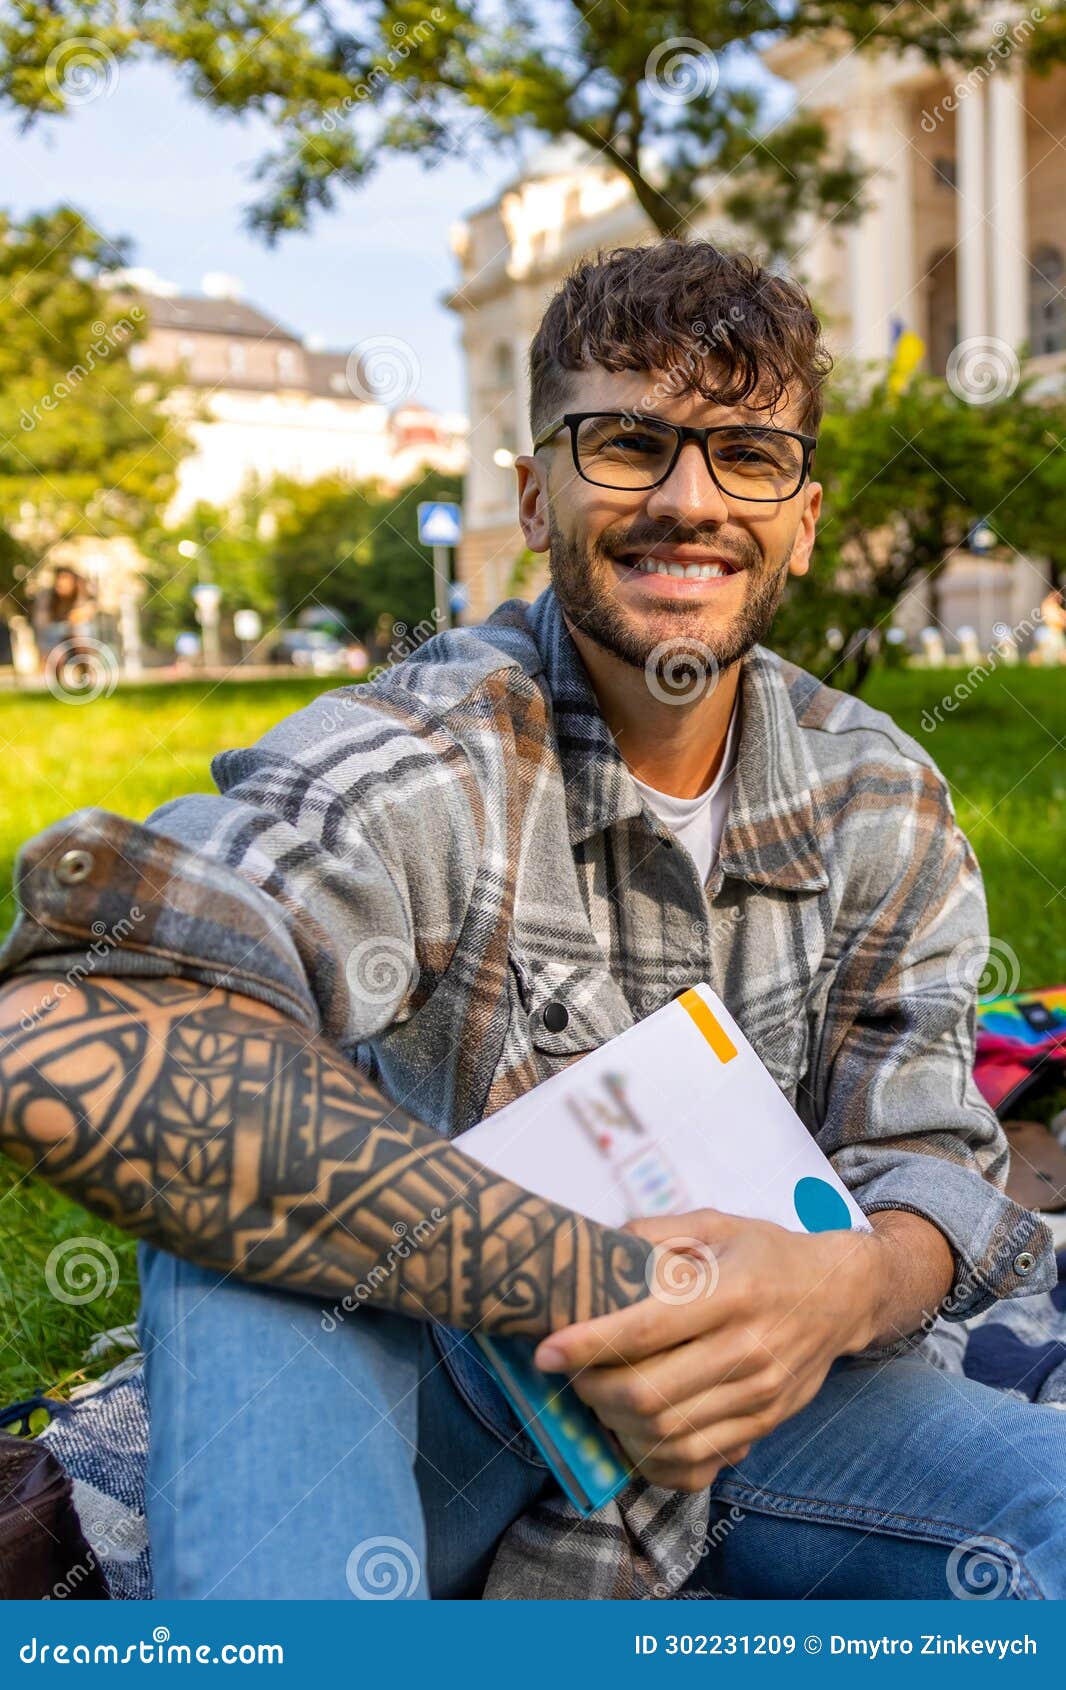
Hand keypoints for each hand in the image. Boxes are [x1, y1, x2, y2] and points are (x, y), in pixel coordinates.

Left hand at [533, 1208, 882, 1492]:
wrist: (841, 1294)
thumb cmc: (766, 1253)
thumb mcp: (715, 1224)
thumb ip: (653, 1233)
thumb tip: (592, 1249)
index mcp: (732, 1292)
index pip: (646, 1330)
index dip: (588, 1345)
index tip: (545, 1350)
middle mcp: (749, 1348)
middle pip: (650, 1394)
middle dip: (592, 1391)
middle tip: (567, 1375)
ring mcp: (760, 1395)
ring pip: (669, 1436)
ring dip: (615, 1425)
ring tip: (595, 1399)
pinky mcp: (764, 1425)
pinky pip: (697, 1462)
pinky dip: (652, 1459)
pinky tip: (631, 1434)